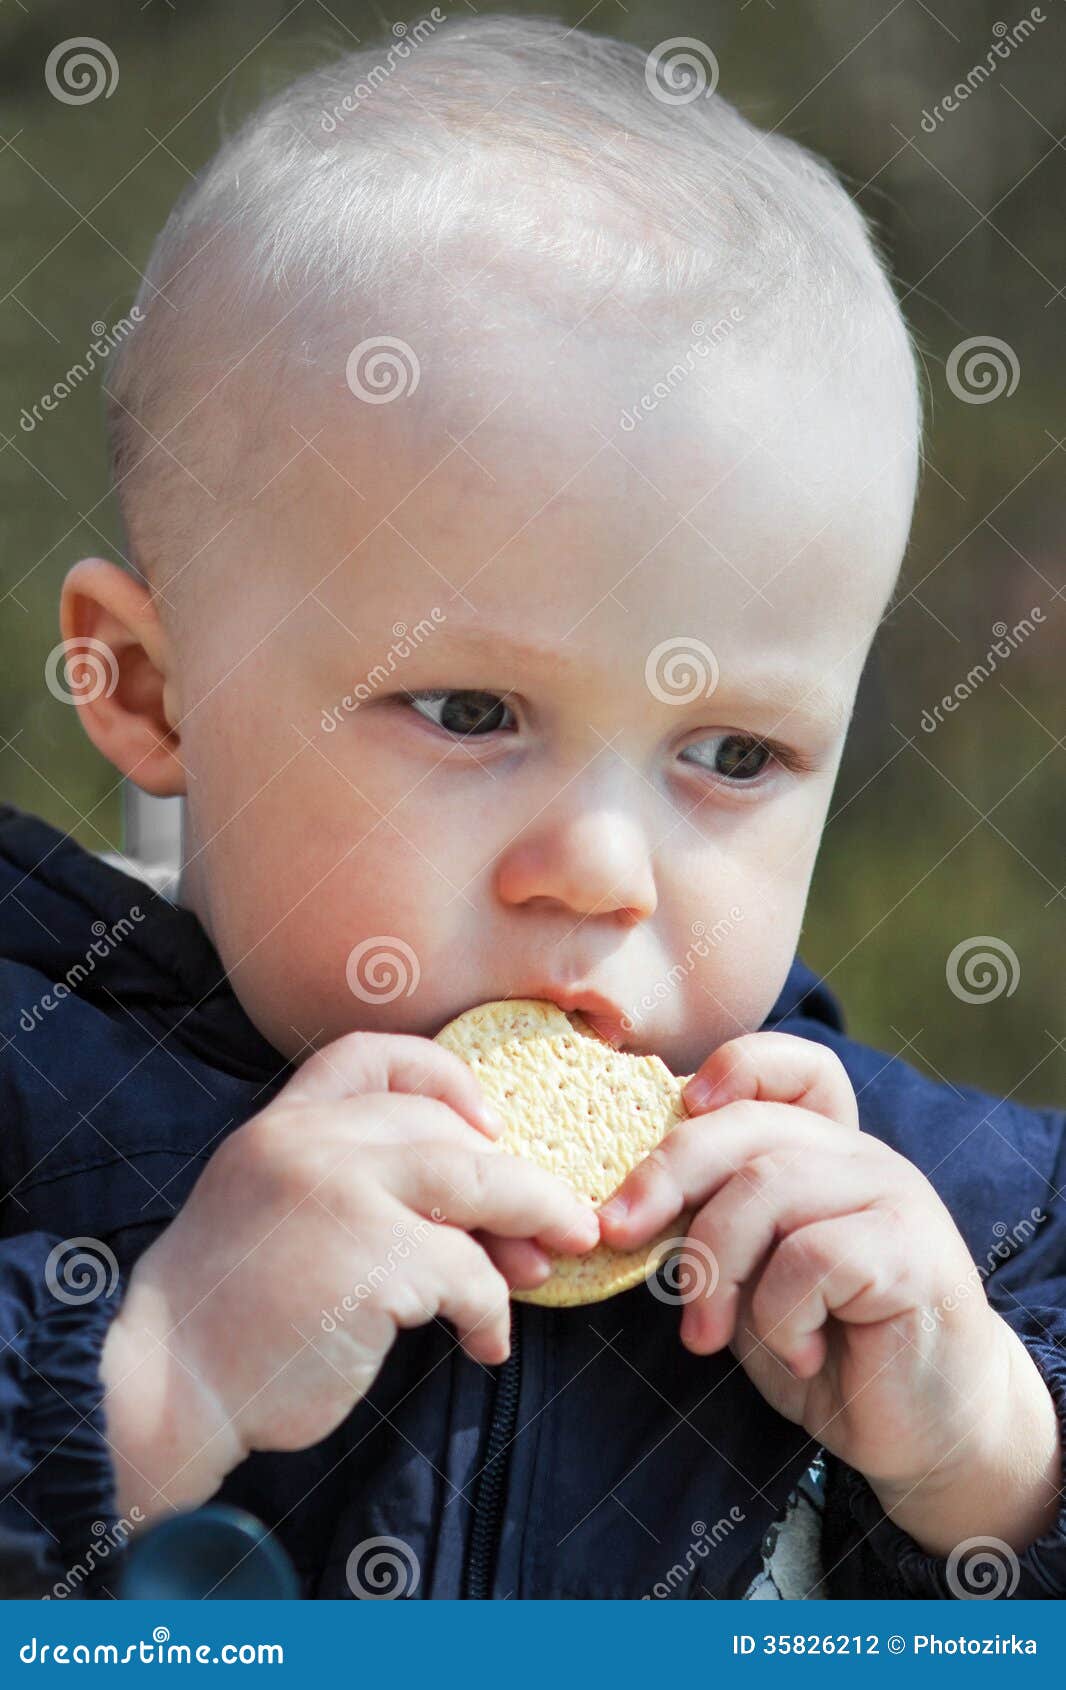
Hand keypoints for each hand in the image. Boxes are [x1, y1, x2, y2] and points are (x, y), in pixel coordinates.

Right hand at [100, 1031, 599, 1523]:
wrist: (167, 1387)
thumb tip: (470, 1211)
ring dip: (530, 1225)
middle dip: (514, 1178)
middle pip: (446, 1131)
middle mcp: (312, 1143)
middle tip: (558, 1222)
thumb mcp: (268, 1213)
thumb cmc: (227, 1317)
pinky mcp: (372, 1259)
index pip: (370, 1057)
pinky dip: (490, 1311)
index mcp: (282, 1126)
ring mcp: (342, 1194)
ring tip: (548, 1268)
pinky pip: (467, 1274)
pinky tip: (484, 1343)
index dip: (442, 1078)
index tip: (486, 1120)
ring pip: (477, 1184)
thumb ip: (344, 1186)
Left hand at [596, 1032, 1058, 1548]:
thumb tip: (622, 1205)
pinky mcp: (912, 1251)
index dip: (736, 1067)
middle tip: (616, 1232)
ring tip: (705, 1335)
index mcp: (825, 1150)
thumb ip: (710, 1228)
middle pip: (750, 1125)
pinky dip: (779, 1316)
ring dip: (715, 1268)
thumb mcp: (750, 1282)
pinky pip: (810, 1258)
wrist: (931, 1434)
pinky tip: (799, 1355)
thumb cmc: (827, 1351)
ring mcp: (894, 1196)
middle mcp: (862, 1157)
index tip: (685, 1102)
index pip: (792, 1067)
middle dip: (666, 1175)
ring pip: (767, 1188)